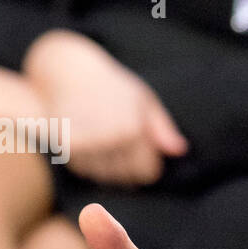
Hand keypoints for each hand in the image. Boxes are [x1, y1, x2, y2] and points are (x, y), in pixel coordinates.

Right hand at [24, 30, 187, 184]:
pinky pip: (84, 171)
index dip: (145, 162)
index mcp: (134, 128)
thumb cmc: (111, 85)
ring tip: (98, 135)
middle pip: (126, 178)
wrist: (67, 70)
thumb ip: (163, 129)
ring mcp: (89, 143)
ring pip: (104, 176)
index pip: (148, 172)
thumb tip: (180, 151)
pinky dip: (85, 162)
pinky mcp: (67, 146)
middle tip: (114, 136)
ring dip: (103, 163)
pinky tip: (86, 139)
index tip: (138, 145)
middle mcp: (112, 137)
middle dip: (124, 164)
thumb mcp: (145, 100)